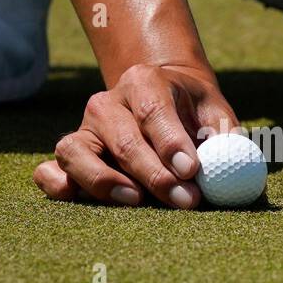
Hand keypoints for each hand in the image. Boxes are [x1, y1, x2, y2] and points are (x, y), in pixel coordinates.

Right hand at [35, 63, 237, 207]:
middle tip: (185, 201)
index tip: (191, 170)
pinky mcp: (70, 154)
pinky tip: (73, 196)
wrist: (160, 98)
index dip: (171, 143)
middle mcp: (107, 102)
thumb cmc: (192, 111)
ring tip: (136, 201)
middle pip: (123, 139)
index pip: (155, 112)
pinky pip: (49, 169)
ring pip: (77, 152)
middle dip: (155, 175)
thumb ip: (226, 135)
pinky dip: (55, 184)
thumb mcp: (215, 111)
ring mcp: (84, 129)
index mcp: (145, 81)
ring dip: (103, 181)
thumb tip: (233, 161)